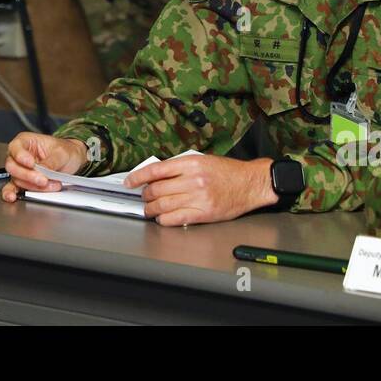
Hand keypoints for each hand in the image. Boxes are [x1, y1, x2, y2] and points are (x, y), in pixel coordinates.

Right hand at [1, 133, 88, 201]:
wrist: (72, 159)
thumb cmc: (65, 150)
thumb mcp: (61, 153)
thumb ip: (51, 162)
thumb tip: (42, 171)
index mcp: (26, 141)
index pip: (16, 148)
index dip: (21, 156)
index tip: (32, 164)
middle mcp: (19, 155)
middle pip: (12, 166)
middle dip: (27, 175)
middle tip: (42, 179)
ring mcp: (21, 169)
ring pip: (17, 179)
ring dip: (32, 185)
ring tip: (48, 185)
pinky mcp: (24, 181)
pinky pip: (15, 188)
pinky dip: (14, 193)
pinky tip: (13, 197)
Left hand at [125, 154, 276, 226]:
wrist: (251, 184)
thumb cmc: (229, 172)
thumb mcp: (204, 160)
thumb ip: (181, 167)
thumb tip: (158, 175)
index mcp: (191, 163)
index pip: (156, 169)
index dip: (138, 176)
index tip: (130, 182)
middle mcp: (193, 180)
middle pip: (157, 189)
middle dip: (145, 195)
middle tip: (144, 197)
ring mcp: (198, 197)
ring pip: (163, 205)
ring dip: (151, 209)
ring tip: (149, 210)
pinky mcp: (203, 213)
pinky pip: (176, 218)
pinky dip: (164, 220)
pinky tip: (162, 218)